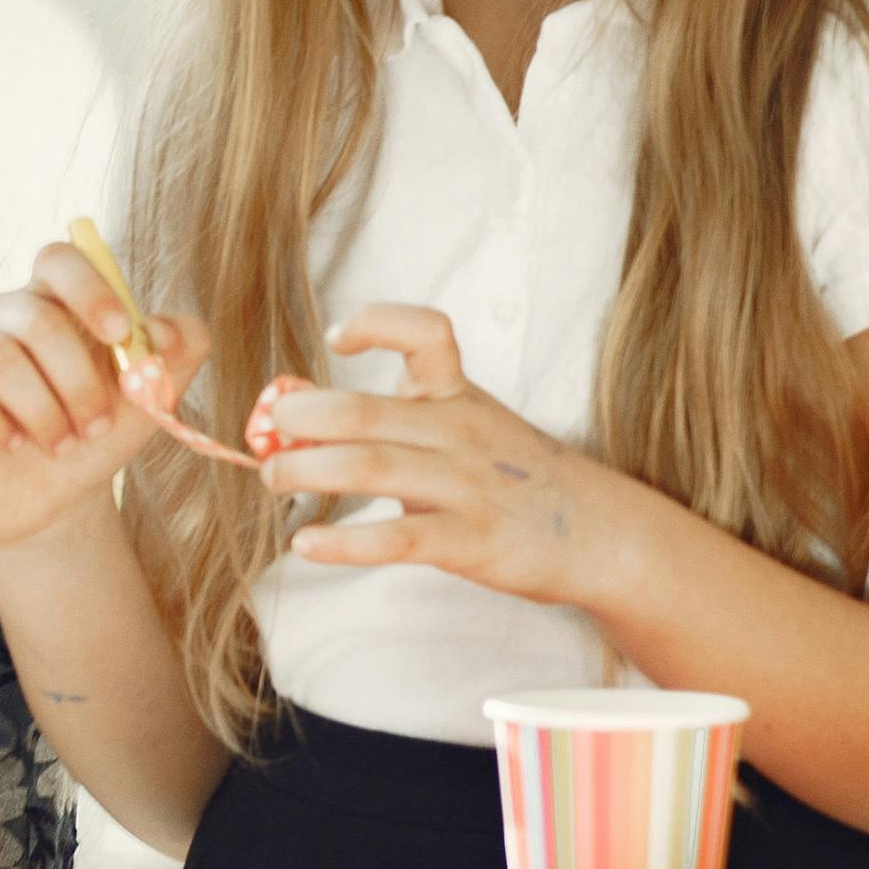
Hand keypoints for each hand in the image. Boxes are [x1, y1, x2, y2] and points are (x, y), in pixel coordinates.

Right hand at [0, 245, 202, 557]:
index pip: (58, 259)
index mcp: (51, 301)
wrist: (53, 499)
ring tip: (60, 444)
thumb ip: (179, 350)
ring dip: (42, 413)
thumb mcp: (150, 395)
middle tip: (95, 428)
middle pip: (37, 320)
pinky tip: (11, 445)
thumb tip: (163, 331)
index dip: (90, 290)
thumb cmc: (93, 433)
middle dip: (79, 383)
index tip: (120, 336)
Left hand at [247, 307, 647, 608]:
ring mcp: (466, 485)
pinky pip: (397, 538)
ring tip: (271, 480)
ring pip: (371, 468)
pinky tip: (305, 545)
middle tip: (265, 430)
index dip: (378, 323)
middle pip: (367, 411)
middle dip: (302, 418)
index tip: (337, 339)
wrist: (602, 533)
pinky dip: (345, 542)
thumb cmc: (517, 478)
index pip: (427, 333)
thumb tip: (296, 402)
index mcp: (458, 394)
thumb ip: (392, 417)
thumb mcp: (465, 428)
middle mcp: (460, 431)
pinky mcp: (470, 540)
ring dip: (307, 472)